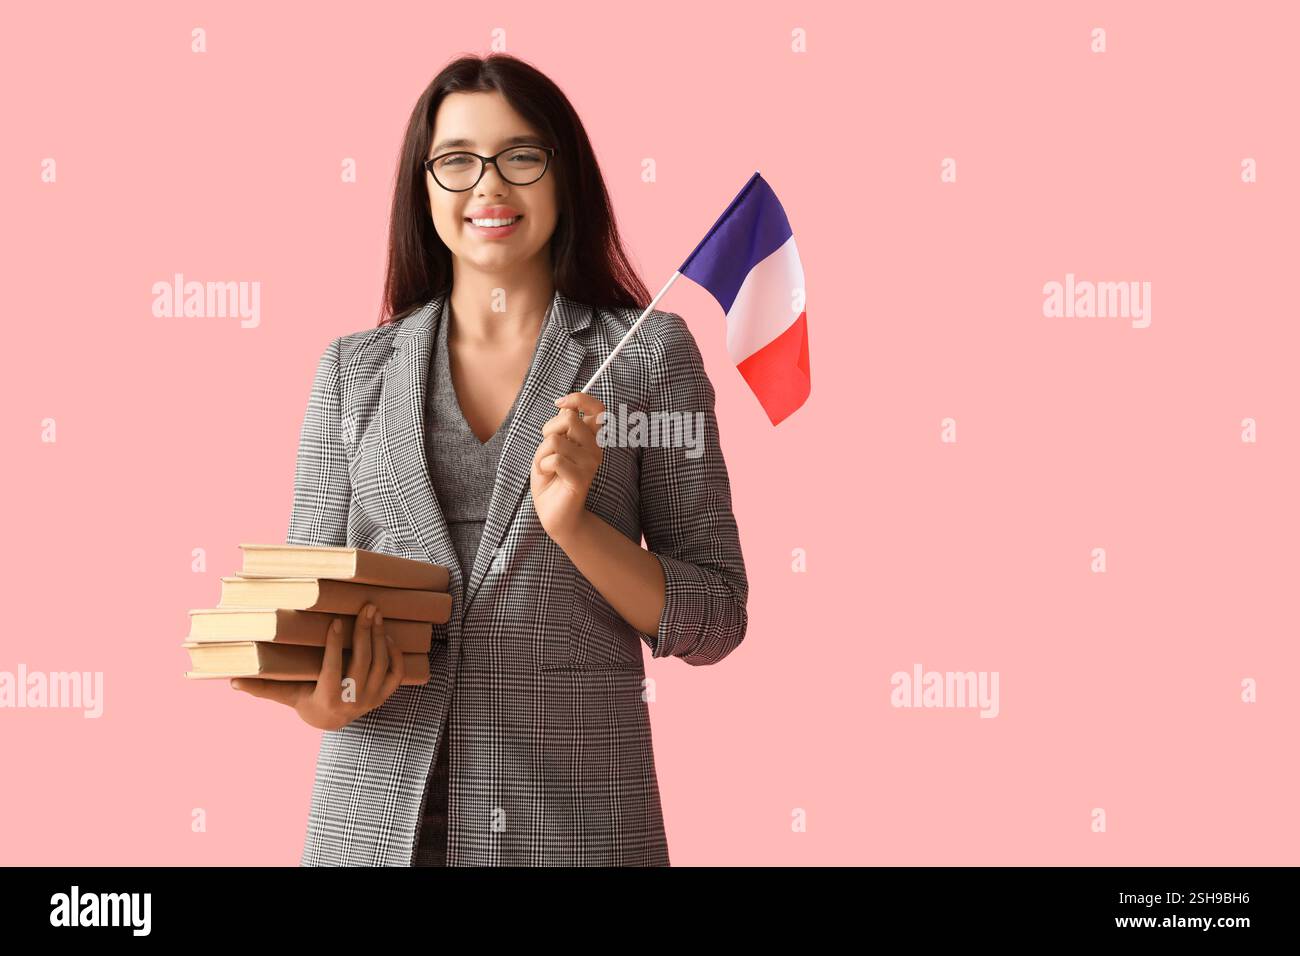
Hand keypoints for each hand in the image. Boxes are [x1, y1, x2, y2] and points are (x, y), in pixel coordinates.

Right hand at [229, 602, 405, 730]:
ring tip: (375, 614)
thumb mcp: (287, 696)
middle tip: (366, 607)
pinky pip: (396, 674)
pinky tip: (388, 635)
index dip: (336, 645)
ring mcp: (372, 698)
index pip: (334, 669)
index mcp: (328, 698)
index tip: (336, 621)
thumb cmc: (307, 702)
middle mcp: (353, 701)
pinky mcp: (384, 695)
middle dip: (365, 632)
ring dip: (380, 637)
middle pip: (363, 662)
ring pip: (381, 664)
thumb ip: (264, 688)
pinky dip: (395, 655)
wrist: (333, 722)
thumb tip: (232, 681)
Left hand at [530, 390, 604, 547]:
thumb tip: (565, 406)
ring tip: (546, 466)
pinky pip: (555, 459)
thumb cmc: (551, 477)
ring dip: (541, 453)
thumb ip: (561, 426)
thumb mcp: (552, 445)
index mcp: (591, 438)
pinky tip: (547, 475)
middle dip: (548, 429)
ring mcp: (590, 464)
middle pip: (568, 418)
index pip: (598, 408)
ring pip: (556, 440)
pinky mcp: (581, 479)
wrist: (553, 512)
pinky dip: (542, 466)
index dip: (579, 398)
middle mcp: (595, 449)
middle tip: (546, 448)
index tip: (560, 403)